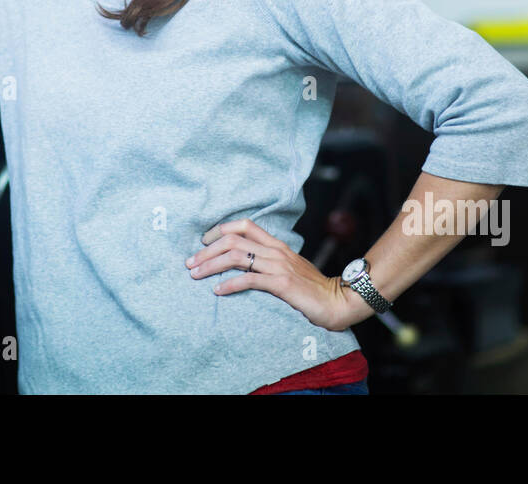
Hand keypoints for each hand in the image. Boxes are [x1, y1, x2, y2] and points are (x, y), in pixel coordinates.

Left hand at [185, 218, 373, 331]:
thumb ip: (268, 262)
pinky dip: (229, 284)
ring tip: (196, 275)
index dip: (219, 230)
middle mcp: (275, 251)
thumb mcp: (288, 268)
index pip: (244, 225)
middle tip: (190, 262)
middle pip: (233, 239)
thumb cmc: (311, 288)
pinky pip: (249, 279)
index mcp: (276, 245)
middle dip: (206, 250)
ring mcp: (278, 266)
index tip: (203, 242)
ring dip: (211, 265)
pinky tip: (217, 291)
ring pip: (236, 257)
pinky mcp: (281, 284)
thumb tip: (242, 263)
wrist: (337, 301)